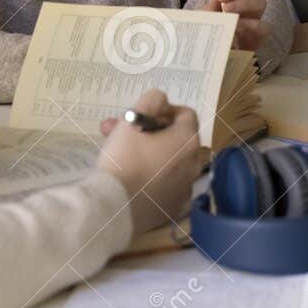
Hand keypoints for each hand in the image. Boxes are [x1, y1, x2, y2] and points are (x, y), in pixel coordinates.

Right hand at [96, 90, 203, 233]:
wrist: (114, 208)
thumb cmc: (124, 159)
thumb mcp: (133, 119)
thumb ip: (151, 99)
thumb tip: (160, 101)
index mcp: (188, 141)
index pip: (185, 114)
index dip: (163, 109)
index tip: (141, 114)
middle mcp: (193, 165)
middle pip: (173, 138)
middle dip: (145, 130)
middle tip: (117, 130)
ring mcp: (184, 189)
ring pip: (166, 161)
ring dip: (145, 151)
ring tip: (115, 153)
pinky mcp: (171, 208)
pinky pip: (163, 184)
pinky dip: (150, 176)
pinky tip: (128, 177)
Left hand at [204, 0, 267, 50]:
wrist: (213, 55)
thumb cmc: (210, 31)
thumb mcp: (205, 17)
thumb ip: (210, 7)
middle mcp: (248, 0)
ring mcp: (255, 16)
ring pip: (261, 1)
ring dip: (243, 4)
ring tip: (228, 12)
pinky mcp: (259, 33)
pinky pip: (265, 26)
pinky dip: (252, 25)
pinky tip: (239, 28)